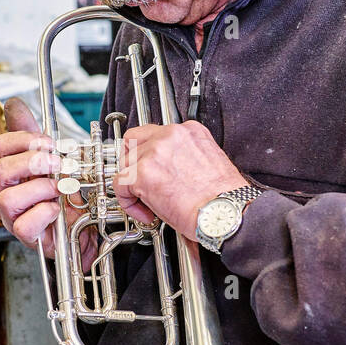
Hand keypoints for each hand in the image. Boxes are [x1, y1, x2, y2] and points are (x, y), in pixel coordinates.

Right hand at [0, 97, 96, 263]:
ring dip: (41, 189)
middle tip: (57, 163)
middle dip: (33, 163)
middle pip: (0, 171)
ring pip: (9, 198)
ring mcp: (10, 214)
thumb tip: (13, 104)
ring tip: (59, 188)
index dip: (24, 140)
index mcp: (7, 168)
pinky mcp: (23, 234)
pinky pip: (24, 224)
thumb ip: (30, 131)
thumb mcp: (48, 156)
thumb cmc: (59, 191)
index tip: (48, 142)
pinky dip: (44, 213)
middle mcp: (2, 190)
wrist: (79, 224)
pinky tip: (56, 209)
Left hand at [114, 120, 248, 239]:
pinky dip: (128, 202)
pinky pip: (120, 185)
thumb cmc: (223, 198)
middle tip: (142, 184)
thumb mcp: (208, 162)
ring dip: (132, 185)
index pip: (156, 134)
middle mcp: (171, 135)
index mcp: (190, 131)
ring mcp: (155, 152)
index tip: (153, 170)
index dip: (150, 155)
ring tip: (148, 203)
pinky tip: (145, 213)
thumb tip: (168, 169)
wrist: (225, 213)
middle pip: (134, 142)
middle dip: (134, 164)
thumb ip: (184, 156)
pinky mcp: (143, 173)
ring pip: (125, 164)